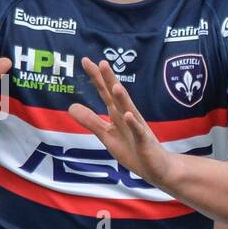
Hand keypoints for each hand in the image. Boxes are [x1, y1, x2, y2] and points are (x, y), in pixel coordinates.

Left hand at [68, 57, 171, 188]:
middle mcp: (128, 116)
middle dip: (110, 80)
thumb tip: (71, 107)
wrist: (156, 168)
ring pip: (129, 110)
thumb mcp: (107, 135)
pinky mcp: (144, 143)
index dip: (96, 78)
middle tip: (102, 63)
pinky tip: (127, 116)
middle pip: (117, 96)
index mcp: (118, 114)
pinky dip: (133, 124)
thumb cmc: (132, 149)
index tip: (86, 60)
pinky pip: (138, 132)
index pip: (105, 92)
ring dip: (123, 99)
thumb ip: (91, 121)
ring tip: (115, 86)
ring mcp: (137, 128)